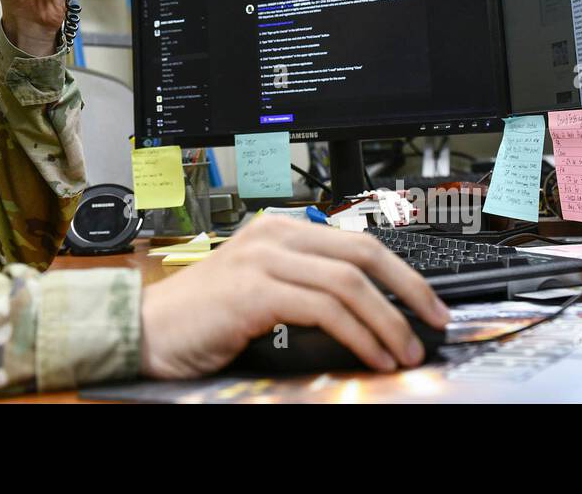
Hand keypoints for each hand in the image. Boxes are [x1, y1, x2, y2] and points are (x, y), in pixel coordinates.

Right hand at [139, 216, 449, 377]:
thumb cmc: (203, 317)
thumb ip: (309, 287)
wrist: (147, 330)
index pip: (358, 240)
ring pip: (349, 282)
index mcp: (280, 227)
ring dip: (388, 321)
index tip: (428, 304)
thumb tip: (370, 311)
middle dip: (409, 290)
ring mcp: (263, 258)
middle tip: (434, 322)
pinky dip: (358, 334)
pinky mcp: (255, 290)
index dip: (402, 273)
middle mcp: (274, 233)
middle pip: (363, 252)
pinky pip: (324, 308)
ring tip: (405, 351)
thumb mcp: (264, 290)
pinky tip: (371, 355)